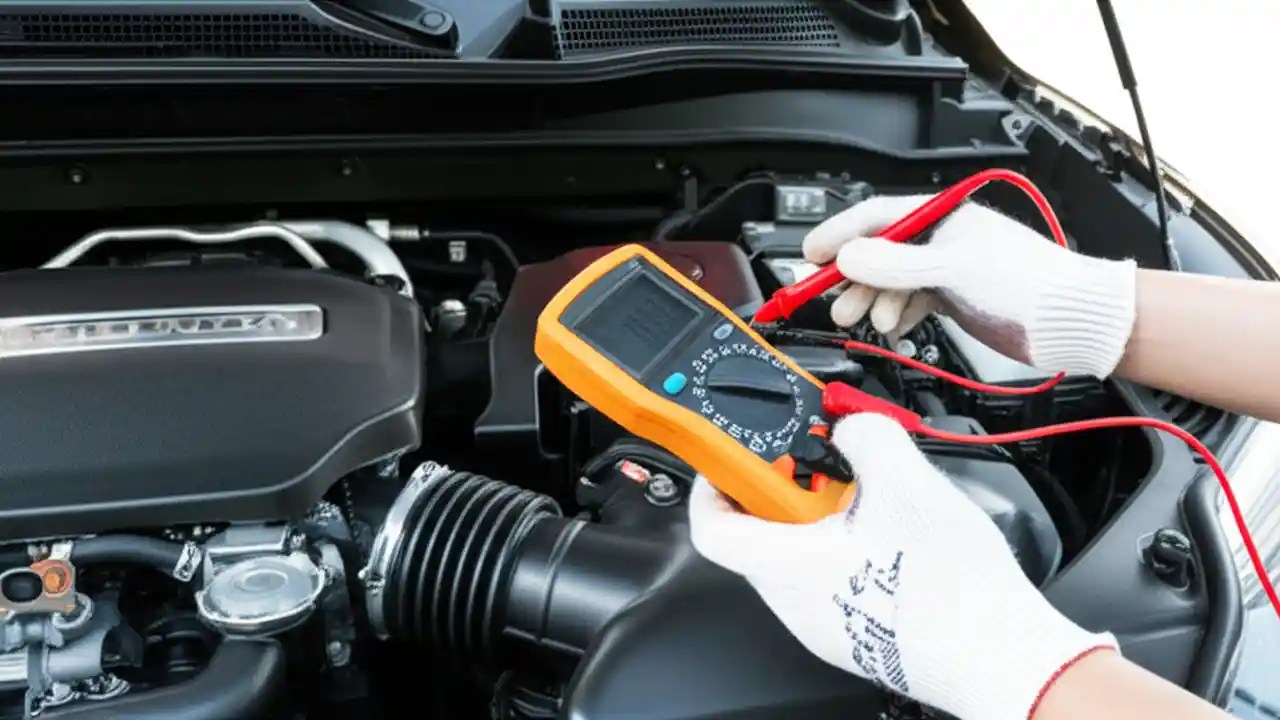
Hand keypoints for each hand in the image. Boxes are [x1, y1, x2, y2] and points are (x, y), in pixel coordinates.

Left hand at [689, 413, 1116, 719]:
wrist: (1003, 657)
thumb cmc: (953, 588)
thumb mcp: (906, 480)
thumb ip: (864, 434)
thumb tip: (850, 425)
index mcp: (787, 565)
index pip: (711, 525)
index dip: (713, 481)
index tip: (735, 456)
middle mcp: (793, 603)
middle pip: (757, 534)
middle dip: (785, 488)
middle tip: (823, 466)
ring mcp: (822, 625)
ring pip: (796, 556)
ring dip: (820, 518)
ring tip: (868, 501)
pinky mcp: (855, 636)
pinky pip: (828, 581)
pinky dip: (844, 549)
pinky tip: (890, 537)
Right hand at [803, 196, 1137, 377]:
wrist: (1069, 321)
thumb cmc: (1029, 283)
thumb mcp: (953, 269)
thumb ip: (897, 265)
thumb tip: (849, 256)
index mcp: (941, 217)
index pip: (875, 218)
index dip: (839, 236)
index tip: (810, 256)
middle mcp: (939, 239)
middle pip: (877, 253)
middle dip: (852, 278)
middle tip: (832, 298)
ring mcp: (944, 269)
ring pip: (890, 282)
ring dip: (873, 301)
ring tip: (865, 319)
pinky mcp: (951, 297)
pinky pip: (908, 303)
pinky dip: (896, 315)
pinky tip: (893, 327)